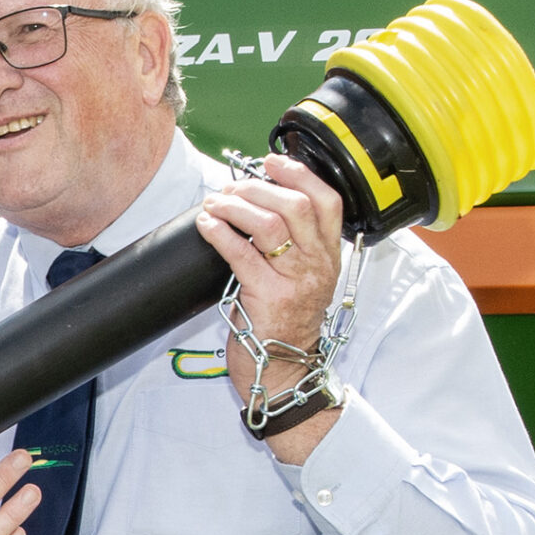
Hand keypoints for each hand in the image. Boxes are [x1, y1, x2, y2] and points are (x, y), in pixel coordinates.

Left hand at [196, 151, 345, 461]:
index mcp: (328, 257)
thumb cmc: (282, 325)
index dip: (300, 174)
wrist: (282, 373)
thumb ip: (290, 246)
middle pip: (297, 206)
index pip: (328, 201)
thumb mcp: (299, 280)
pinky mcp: (269, 298)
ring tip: (214, 205)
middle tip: (231, 189)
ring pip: (271, 224)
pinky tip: (206, 224)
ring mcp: (296, 282)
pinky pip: (242, 254)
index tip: (271, 161)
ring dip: (235, 207)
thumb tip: (254, 205)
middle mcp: (318, 266)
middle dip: (258, 188)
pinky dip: (220, 232)